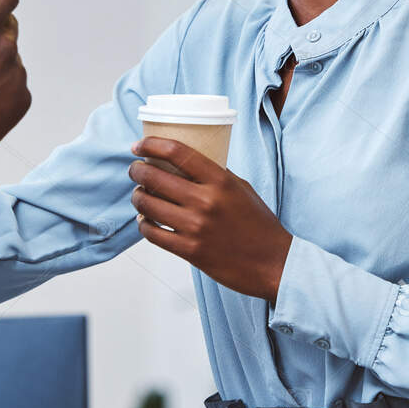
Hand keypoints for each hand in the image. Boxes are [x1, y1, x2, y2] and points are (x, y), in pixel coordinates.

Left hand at [129, 137, 291, 300]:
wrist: (273, 263)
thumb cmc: (258, 224)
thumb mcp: (241, 188)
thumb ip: (215, 175)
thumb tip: (186, 163)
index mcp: (220, 181)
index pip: (176, 152)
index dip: (151, 144)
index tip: (138, 145)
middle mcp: (206, 201)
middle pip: (154, 177)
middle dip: (136, 170)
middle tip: (135, 170)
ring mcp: (196, 227)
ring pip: (147, 205)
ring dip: (137, 197)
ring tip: (140, 195)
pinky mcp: (190, 251)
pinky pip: (152, 234)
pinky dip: (144, 225)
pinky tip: (146, 221)